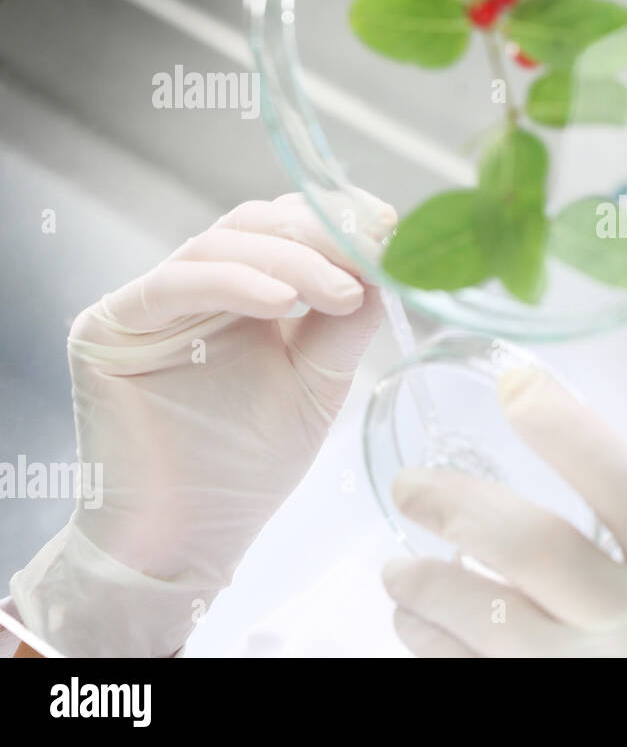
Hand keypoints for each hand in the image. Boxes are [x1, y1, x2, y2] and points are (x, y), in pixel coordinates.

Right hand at [10, 191, 394, 655]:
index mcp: (243, 292)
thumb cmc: (250, 464)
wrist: (191, 536)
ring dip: (290, 261)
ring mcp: (149, 303)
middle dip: (319, 236)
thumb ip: (344, 321)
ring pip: (220, 244)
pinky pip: (175, 283)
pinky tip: (283, 303)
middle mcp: (195, 287)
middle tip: (371, 258)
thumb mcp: (319, 380)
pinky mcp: (110, 325)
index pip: (285, 228)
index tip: (389, 227)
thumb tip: (383, 261)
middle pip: (255, 225)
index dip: (335, 219)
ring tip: (341, 292)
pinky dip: (235, 283)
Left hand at [381, 366, 626, 656]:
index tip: (515, 383)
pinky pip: (470, 673)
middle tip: (409, 485)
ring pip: (489, 618)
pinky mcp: (548, 714)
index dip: (572, 432)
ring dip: (428, 585)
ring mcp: (591, 677)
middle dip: (461, 506)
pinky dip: (431, 643)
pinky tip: (414, 624)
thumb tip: (543, 461)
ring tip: (397, 570)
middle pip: (538, 547)